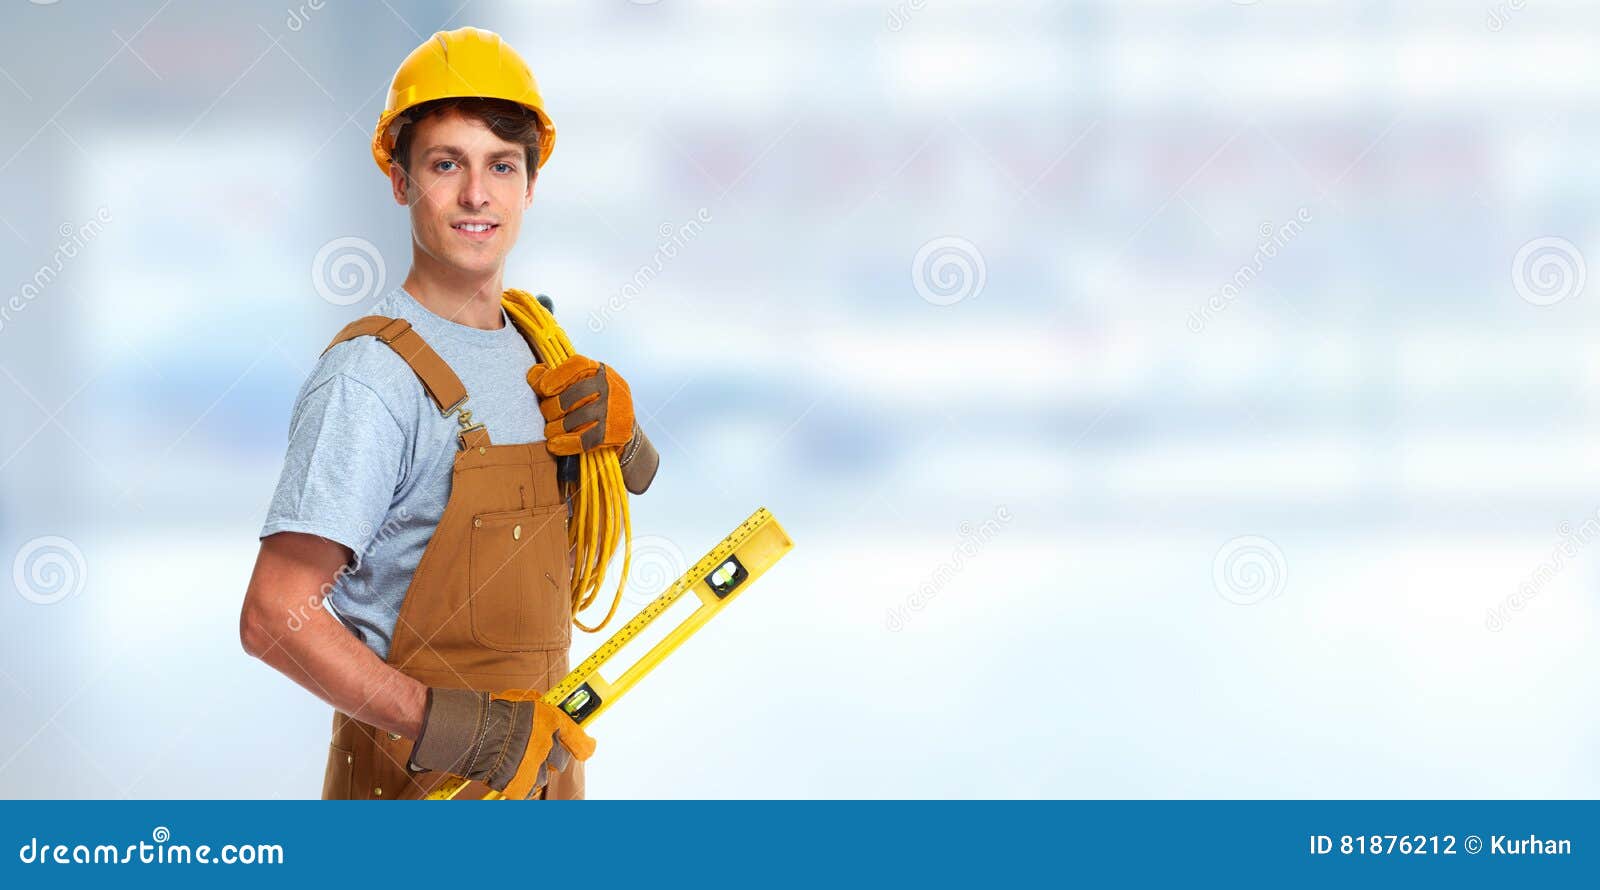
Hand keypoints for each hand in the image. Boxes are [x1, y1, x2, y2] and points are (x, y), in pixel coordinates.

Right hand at [407, 687, 595, 798]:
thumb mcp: (521, 701)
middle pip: (561, 760)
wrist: (472, 730)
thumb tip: (547, 709)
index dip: (585, 745)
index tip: (589, 748)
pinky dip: (522, 786)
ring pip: (545, 776)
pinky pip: (528, 790)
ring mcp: (536, 765)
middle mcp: (548, 744)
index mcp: (550, 721)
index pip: (578, 737)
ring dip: (535, 772)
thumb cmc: (492, 713)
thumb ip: (539, 710)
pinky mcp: (522, 784)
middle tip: (537, 754)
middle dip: (553, 758)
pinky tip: (510, 777)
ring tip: (516, 762)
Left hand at [526, 355, 635, 455]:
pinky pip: (584, 439)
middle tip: (546, 414)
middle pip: (573, 395)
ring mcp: (612, 410)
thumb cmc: (594, 402)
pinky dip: (566, 443)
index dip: (557, 376)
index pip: (577, 366)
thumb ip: (557, 379)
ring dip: (556, 427)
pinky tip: (554, 444)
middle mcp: (609, 386)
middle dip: (552, 407)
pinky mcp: (615, 432)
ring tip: (549, 431)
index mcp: (599, 370)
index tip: (543, 389)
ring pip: (576, 419)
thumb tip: (533, 374)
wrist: (624, 427)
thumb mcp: (581, 384)